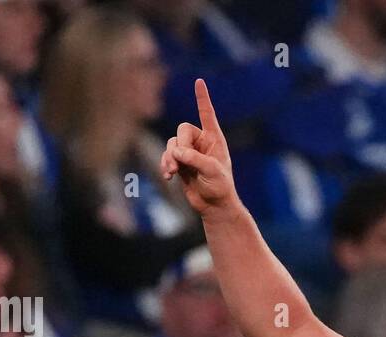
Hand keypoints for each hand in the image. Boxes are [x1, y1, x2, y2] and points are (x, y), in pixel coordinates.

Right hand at [160, 79, 237, 217]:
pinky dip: (165, 164)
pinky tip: (168, 176)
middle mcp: (201, 142)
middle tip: (181, 162)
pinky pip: (167, 157)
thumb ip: (195, 159)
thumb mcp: (212, 172)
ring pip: (172, 144)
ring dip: (169, 157)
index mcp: (214, 139)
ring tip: (173, 172)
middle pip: (182, 131)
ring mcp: (189, 153)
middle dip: (179, 145)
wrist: (214, 206)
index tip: (199, 81)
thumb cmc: (220, 188)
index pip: (207, 114)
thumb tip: (176, 152)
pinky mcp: (180, 163)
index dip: (202, 98)